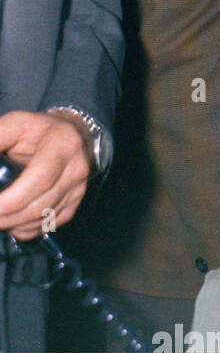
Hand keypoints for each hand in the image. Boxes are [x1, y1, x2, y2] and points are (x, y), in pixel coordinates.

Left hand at [0, 110, 93, 239]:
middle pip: (40, 206)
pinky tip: (13, 219)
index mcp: (63, 144)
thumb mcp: (15, 124)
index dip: (13, 199)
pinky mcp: (76, 202)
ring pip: (42, 219)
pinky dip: (25, 229)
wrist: (71, 132)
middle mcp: (77, 168)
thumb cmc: (38, 129)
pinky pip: (48, 225)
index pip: (40, 179)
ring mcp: (79, 187)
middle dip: (6, 217)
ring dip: (13, 224)